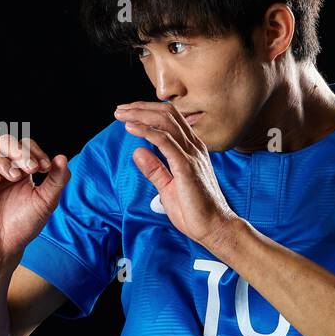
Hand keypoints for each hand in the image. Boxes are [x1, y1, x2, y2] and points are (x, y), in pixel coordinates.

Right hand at [0, 135, 70, 264]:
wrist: (4, 248)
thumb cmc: (23, 225)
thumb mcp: (45, 202)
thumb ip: (56, 180)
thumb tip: (62, 157)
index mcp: (19, 168)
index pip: (24, 145)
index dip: (34, 150)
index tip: (45, 168)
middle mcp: (0, 169)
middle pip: (3, 141)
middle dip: (18, 150)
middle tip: (31, 167)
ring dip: (2, 160)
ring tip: (14, 176)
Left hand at [114, 101, 238, 247]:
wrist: (214, 227)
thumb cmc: (194, 210)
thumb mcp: (168, 187)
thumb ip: (154, 169)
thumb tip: (137, 151)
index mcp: (191, 149)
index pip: (170, 119)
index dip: (148, 111)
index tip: (128, 113)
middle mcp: (194, 147)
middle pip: (167, 114)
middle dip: (141, 108)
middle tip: (120, 110)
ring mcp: (191, 155)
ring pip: (165, 122)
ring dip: (141, 115)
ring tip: (122, 115)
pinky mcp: (186, 167)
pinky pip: (165, 141)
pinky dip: (146, 132)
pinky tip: (132, 129)